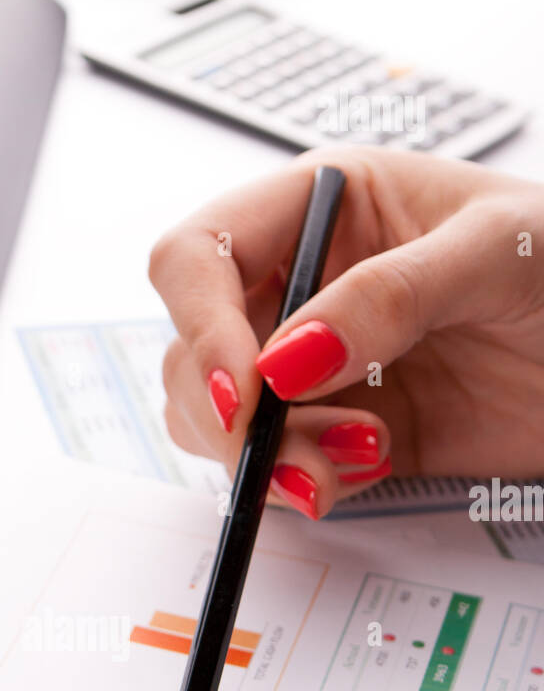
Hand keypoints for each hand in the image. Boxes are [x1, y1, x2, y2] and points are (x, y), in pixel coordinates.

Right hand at [148, 148, 543, 518]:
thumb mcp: (497, 252)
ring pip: (218, 421)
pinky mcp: (338, 433)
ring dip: (269, 457)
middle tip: (302, 450)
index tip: (245, 391)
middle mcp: (299, 286)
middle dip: (234, 414)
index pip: (198, 258)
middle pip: (193, 354)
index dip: (201, 324)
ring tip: (360, 454)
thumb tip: (289, 358)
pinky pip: (277, 468)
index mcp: (319, 208)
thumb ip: (390, 296)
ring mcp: (313, 367)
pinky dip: (304, 482)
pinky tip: (369, 463)